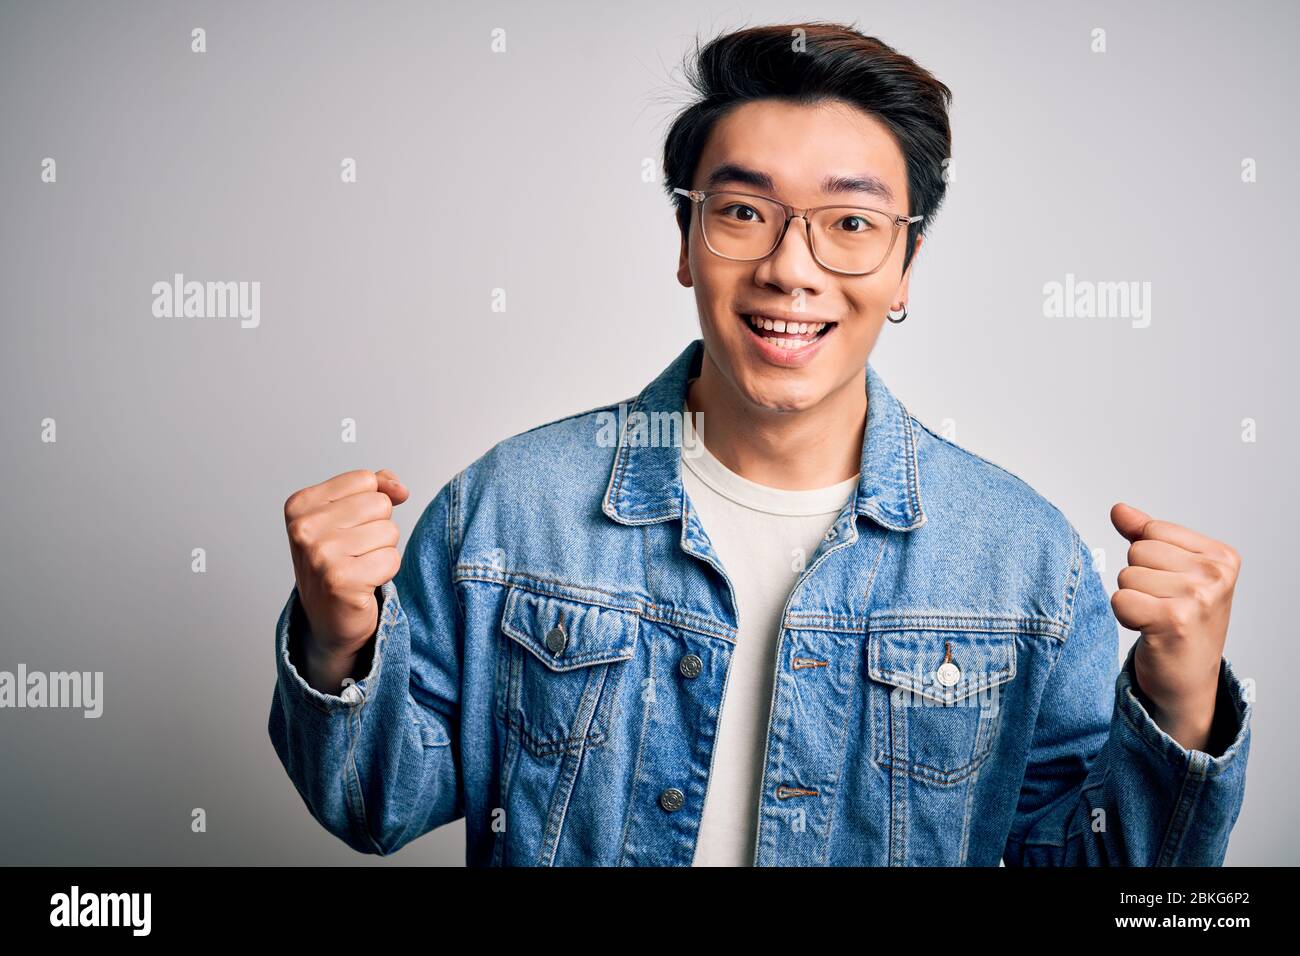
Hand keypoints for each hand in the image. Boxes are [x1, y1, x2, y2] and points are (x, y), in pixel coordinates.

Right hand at [284, 469, 408, 666]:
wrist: (329, 619)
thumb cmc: (339, 562)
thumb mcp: (348, 516)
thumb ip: (375, 488)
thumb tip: (399, 488)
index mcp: (300, 505)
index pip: (364, 479)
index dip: (370, 505)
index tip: (348, 529)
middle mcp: (304, 528)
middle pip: (379, 504)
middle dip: (378, 528)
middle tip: (355, 552)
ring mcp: (320, 555)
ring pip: (389, 531)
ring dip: (382, 551)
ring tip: (359, 567)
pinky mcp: (341, 580)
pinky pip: (392, 559)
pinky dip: (386, 572)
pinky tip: (363, 583)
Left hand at [1109, 502, 1240, 750]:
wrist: (1188, 679)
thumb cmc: (1181, 622)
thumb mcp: (1171, 572)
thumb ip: (1144, 535)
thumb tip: (1119, 509)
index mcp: (1221, 556)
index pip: (1152, 530)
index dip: (1148, 558)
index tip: (1171, 586)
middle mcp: (1216, 574)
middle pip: (1137, 551)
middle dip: (1138, 579)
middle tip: (1161, 606)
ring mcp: (1198, 597)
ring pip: (1126, 575)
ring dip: (1132, 599)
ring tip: (1156, 618)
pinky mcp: (1175, 620)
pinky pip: (1120, 600)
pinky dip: (1125, 616)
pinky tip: (1148, 630)